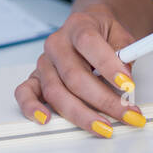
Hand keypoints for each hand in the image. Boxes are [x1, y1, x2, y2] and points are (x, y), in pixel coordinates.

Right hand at [13, 4, 142, 136]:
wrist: (88, 29)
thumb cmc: (103, 34)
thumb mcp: (121, 34)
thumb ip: (125, 52)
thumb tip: (125, 75)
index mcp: (78, 25)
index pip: (88, 42)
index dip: (108, 65)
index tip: (127, 84)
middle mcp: (57, 44)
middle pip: (74, 75)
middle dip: (103, 100)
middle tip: (126, 114)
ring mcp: (44, 62)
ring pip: (55, 91)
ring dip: (82, 114)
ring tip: (104, 127)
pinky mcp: (36, 79)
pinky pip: (25, 92)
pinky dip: (32, 107)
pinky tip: (46, 119)